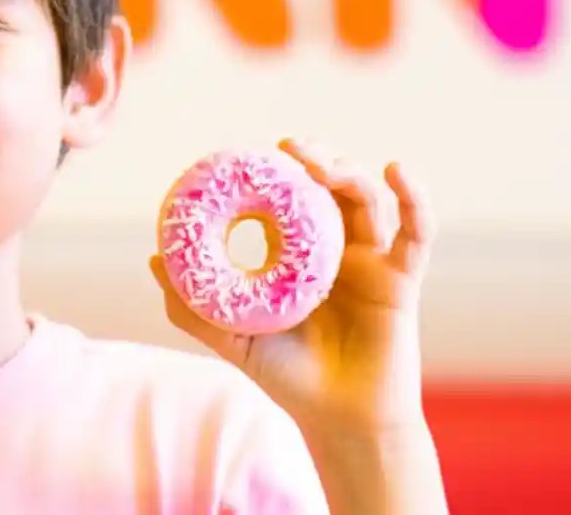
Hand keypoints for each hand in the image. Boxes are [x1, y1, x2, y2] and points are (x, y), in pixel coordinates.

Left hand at [150, 139, 434, 439]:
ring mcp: (372, 261)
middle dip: (314, 159)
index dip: (277, 172)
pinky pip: (417, 234)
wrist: (339, 422)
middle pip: (331, 187)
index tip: (253, 153)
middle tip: (288, 148)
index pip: (290, 200)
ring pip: (368, 199)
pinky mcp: (402, 279)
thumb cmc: (288, 381)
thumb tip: (153, 260)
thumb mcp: (232, 338)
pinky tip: (399, 171)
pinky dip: (415, 199)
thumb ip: (192, 305)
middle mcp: (337, 251)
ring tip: (321, 164)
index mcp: (298, 257)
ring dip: (348, 172)